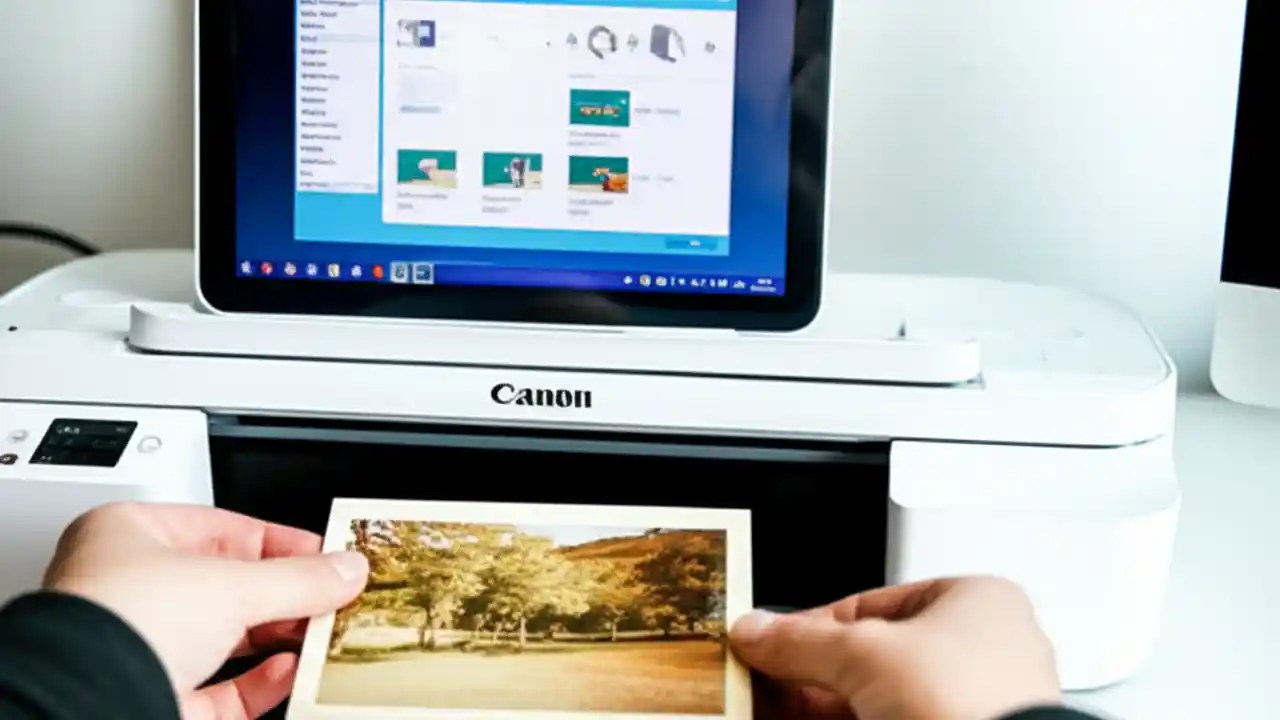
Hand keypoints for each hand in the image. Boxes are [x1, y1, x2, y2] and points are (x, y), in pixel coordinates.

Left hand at [43, 502, 368, 719]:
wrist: (84, 703)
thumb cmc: (120, 622)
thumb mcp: (233, 585)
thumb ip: (299, 579)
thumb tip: (345, 570)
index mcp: (129, 536)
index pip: (225, 529)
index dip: (284, 542)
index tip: (331, 554)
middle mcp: (128, 590)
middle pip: (230, 586)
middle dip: (289, 595)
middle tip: (338, 595)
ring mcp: (140, 648)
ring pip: (228, 639)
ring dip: (281, 638)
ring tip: (326, 633)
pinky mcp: (154, 698)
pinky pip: (220, 690)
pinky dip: (261, 681)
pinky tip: (291, 670)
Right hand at [730, 577, 1060, 719]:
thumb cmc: (967, 703)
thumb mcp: (863, 654)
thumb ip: (802, 641)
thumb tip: (758, 632)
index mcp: (978, 605)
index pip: (874, 602)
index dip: (815, 621)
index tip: (772, 637)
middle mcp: (981, 653)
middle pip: (870, 655)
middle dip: (810, 669)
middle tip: (762, 676)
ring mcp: (968, 704)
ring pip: (875, 697)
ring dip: (818, 700)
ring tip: (767, 705)